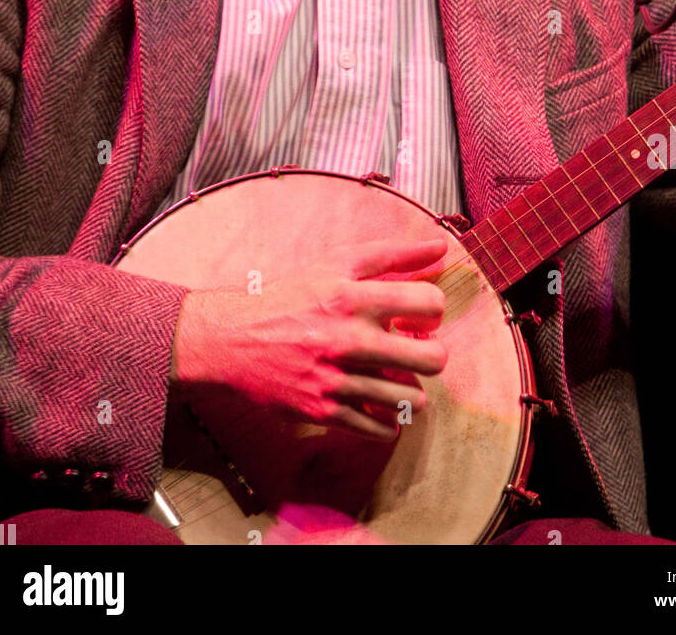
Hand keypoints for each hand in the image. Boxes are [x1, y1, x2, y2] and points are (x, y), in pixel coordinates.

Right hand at [169, 237, 448, 440]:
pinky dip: (387, 421)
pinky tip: (377, 403)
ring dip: (410, 389)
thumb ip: (392, 255)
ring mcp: (337, 379)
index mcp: (354, 298)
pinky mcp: (325, 410)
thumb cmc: (293, 297)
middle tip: (416, 350)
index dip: (433, 309)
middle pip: (432, 358)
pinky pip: (380, 428)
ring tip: (394, 376)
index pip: (429, 303)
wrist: (235, 339)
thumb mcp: (338, 264)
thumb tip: (440, 246)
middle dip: (433, 354)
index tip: (419, 315)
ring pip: (411, 399)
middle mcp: (349, 340)